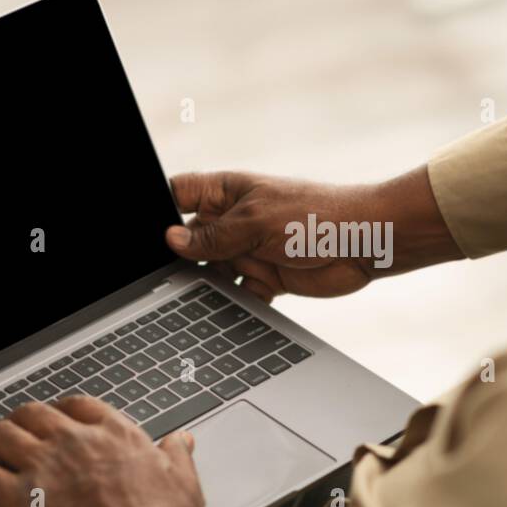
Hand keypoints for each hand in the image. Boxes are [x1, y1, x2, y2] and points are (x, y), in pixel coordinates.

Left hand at [0, 396, 203, 506]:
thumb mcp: (183, 482)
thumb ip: (177, 455)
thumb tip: (180, 440)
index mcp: (114, 435)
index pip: (78, 406)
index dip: (61, 411)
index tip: (54, 420)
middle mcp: (74, 442)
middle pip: (31, 414)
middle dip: (16, 422)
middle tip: (9, 435)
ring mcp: (44, 467)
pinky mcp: (20, 500)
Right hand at [165, 167, 461, 301]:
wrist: (364, 244)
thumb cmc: (316, 215)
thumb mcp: (256, 222)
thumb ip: (214, 235)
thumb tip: (170, 239)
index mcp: (227, 193)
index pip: (180, 194)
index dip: (159, 210)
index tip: (142, 232)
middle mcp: (233, 221)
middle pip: (190, 238)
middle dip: (178, 255)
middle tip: (161, 275)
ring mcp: (248, 250)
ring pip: (210, 270)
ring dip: (203, 283)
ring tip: (185, 297)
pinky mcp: (264, 278)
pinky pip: (236, 294)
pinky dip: (228, 303)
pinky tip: (215, 313)